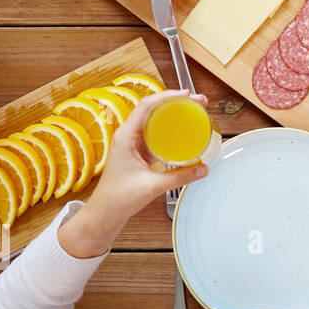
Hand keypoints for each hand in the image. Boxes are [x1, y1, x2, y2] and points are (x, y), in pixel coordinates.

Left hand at [58, 91, 206, 257]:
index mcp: (125, 137)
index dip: (168, 96)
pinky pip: (154, 133)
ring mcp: (132, 143)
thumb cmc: (118, 199)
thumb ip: (180, 177)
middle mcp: (127, 136)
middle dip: (175, 101)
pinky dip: (169, 128)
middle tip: (197, 102)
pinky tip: (182, 131)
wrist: (104, 213)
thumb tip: (203, 169)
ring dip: (173, 113)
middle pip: (152, 108)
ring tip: (192, 111)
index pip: (146, 105)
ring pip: (153, 119)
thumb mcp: (152, 186)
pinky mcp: (137, 152)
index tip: (187, 95)